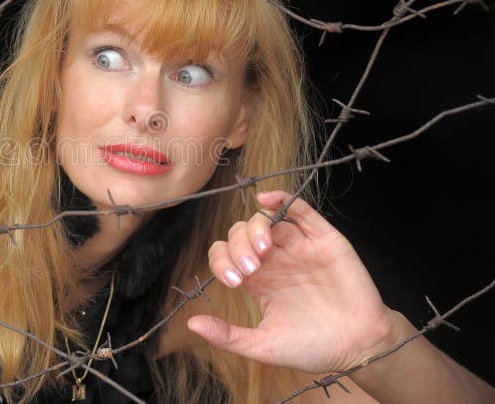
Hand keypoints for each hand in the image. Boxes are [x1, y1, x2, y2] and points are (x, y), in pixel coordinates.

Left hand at [187, 190, 398, 373]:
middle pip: (241, 233)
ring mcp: (298, 245)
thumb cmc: (311, 347)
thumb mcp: (262, 345)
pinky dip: (283, 200)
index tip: (233, 282)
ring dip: (256, 228)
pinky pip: (300, 210)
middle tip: (249, 271)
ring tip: (262, 251)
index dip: (222, 261)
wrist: (358, 348)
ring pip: (267, 219)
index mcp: (257, 279)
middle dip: (238, 247)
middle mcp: (274, 258)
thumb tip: (191, 324)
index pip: (226, 254)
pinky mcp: (323, 239)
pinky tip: (268, 201)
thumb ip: (228, 335)